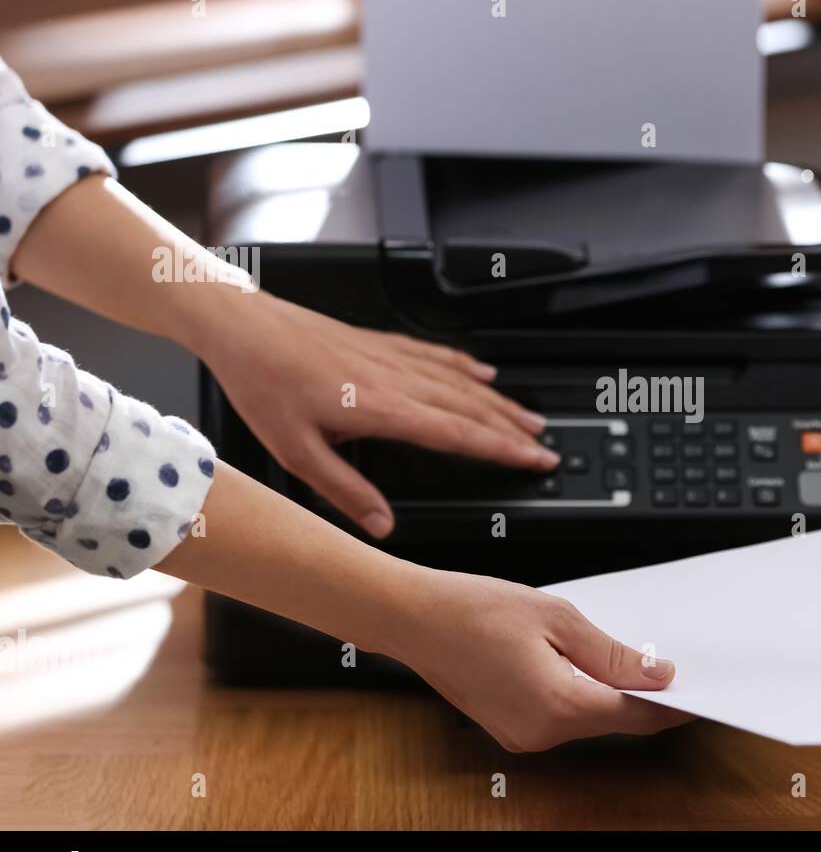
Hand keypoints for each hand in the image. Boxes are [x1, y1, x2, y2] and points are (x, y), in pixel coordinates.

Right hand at [158, 462, 690, 752]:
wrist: (413, 616)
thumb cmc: (473, 608)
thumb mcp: (556, 616)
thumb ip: (613, 652)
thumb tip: (657, 674)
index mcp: (559, 705)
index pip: (637, 716)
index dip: (673, 705)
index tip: (699, 693)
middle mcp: (541, 732)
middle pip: (614, 721)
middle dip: (642, 694)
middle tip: (667, 661)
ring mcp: (522, 735)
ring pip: (588, 718)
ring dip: (609, 692)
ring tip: (622, 653)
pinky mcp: (509, 728)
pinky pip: (561, 715)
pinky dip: (579, 693)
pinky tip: (582, 663)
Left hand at [197, 294, 559, 537]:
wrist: (244, 326)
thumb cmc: (263, 383)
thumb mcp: (295, 452)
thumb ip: (345, 491)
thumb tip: (383, 525)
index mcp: (382, 408)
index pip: (459, 434)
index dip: (503, 449)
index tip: (533, 458)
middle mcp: (397, 379)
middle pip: (472, 408)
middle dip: (514, 429)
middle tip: (545, 446)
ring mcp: (392, 357)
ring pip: (461, 382)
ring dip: (500, 402)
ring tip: (529, 417)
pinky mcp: (381, 343)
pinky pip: (438, 356)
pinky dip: (467, 367)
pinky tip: (483, 373)